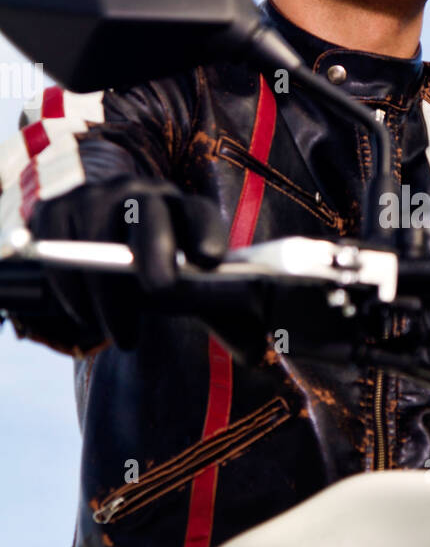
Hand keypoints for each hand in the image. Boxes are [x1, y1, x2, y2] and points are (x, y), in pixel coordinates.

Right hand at [28, 178, 225, 349]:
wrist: (100, 255)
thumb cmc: (159, 276)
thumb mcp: (191, 291)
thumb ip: (223, 315)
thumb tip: (257, 354)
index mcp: (183, 210)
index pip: (200, 215)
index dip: (207, 232)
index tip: (210, 259)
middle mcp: (140, 193)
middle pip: (149, 214)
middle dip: (155, 251)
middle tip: (161, 290)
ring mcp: (94, 196)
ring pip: (97, 239)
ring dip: (109, 294)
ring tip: (125, 335)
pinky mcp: (55, 209)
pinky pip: (57, 248)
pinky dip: (70, 290)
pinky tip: (87, 316)